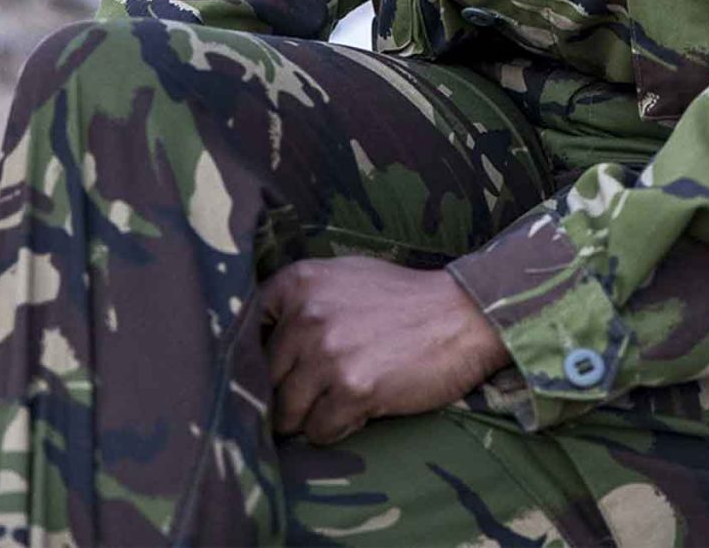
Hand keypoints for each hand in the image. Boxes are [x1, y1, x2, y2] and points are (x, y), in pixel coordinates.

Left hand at [257, 253, 512, 445]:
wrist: (462, 316)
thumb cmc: (402, 298)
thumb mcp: (343, 276)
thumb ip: (300, 298)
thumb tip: (257, 336)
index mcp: (298, 282)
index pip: (245, 328)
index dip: (253, 357)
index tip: (265, 373)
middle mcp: (306, 316)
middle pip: (265, 376)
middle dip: (281, 395)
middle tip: (300, 402)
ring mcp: (328, 354)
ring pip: (287, 410)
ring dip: (303, 419)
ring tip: (327, 411)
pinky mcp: (354, 389)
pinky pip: (319, 430)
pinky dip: (331, 431)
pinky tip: (352, 416)